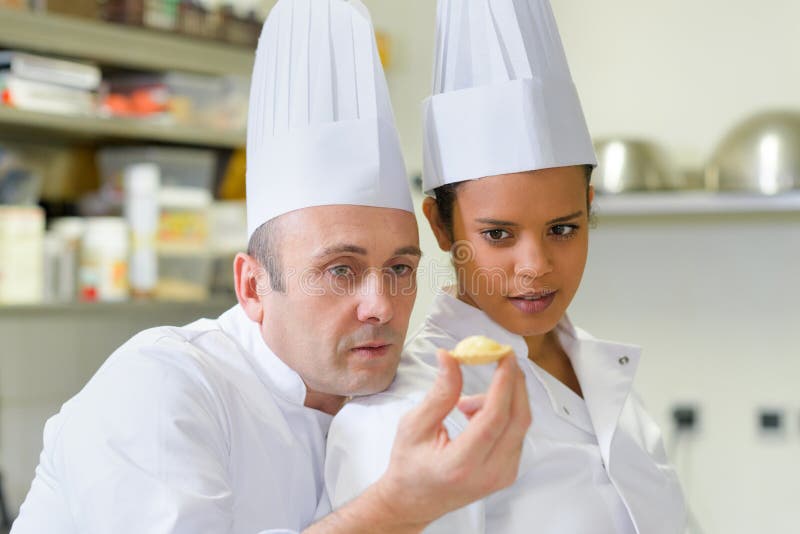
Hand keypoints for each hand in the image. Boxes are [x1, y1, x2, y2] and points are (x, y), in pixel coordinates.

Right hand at [371, 349, 531, 528]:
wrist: (415, 500)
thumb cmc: (409, 464)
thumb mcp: (413, 424)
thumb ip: (439, 392)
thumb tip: (451, 357)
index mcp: (461, 464)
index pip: (495, 418)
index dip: (503, 383)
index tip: (503, 355)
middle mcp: (489, 474)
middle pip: (518, 418)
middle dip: (513, 381)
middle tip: (500, 356)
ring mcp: (503, 475)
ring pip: (519, 423)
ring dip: (501, 399)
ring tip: (463, 404)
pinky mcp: (509, 471)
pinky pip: (516, 431)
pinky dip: (502, 412)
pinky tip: (474, 415)